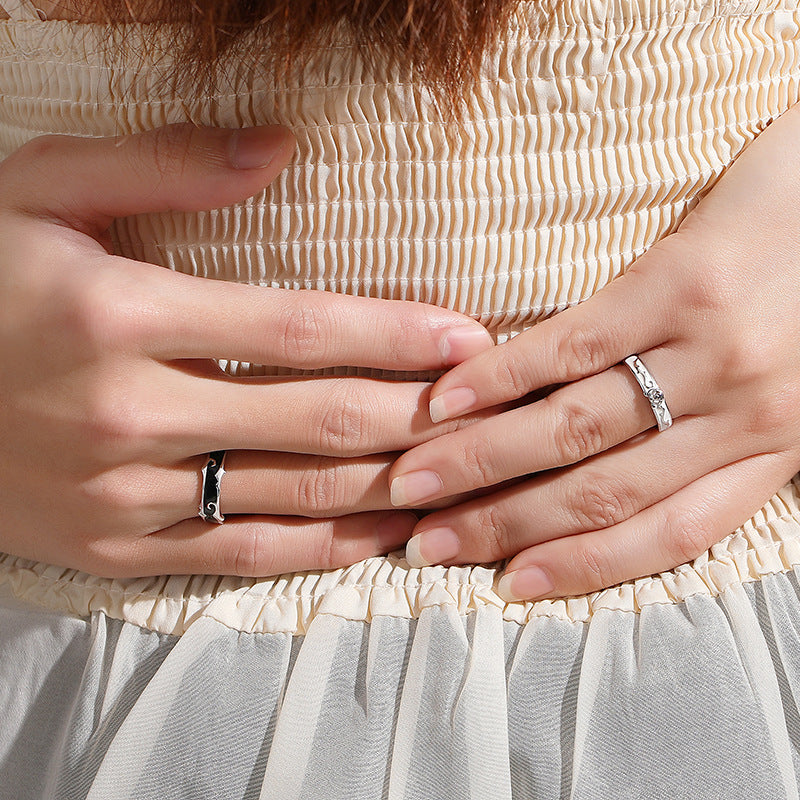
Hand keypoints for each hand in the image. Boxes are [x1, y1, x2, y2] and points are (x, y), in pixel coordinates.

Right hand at [0, 123, 493, 577]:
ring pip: (291, 496)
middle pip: (314, 420)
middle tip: (487, 407)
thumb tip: (280, 148)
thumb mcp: (41, 190)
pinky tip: (381, 534)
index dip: (395, 335)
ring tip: (460, 472)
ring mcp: (122, 491)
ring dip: (389, 484)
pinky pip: (239, 554)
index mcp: (117, 315)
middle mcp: (128, 412)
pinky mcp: (114, 546)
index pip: (298, 330)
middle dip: (416, 413)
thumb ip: (162, 162)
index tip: (467, 339)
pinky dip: (320, 548)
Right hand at [388, 102, 799, 600]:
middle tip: (427, 543)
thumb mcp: (790, 388)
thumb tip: (617, 482)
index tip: (505, 585)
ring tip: (416, 482)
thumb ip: (724, 440)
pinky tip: (449, 400)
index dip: (578, 567)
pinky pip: (573, 346)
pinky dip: (502, 379)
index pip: (662, 536)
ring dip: (484, 462)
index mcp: (773, 452)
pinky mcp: (679, 282)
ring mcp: (710, 351)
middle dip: (505, 525)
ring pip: (576, 430)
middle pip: (600, 492)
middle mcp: (744, 417)